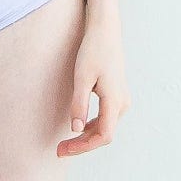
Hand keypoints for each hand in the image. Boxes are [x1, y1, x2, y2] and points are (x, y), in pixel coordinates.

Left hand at [59, 13, 129, 157]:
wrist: (105, 30)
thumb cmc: (93, 50)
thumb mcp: (82, 77)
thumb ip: (79, 104)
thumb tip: (75, 129)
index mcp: (115, 100)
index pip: (103, 136)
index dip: (84, 147)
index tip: (64, 150)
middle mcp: (122, 103)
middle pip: (104, 134)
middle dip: (82, 145)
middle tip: (59, 150)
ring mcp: (121, 99)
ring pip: (105, 127)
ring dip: (86, 137)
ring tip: (65, 142)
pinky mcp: (116, 94)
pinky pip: (106, 117)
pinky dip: (92, 126)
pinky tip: (78, 126)